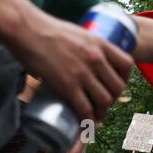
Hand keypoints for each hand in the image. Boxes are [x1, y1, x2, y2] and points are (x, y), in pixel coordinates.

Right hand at [9, 11, 132, 123]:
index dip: (124, 78)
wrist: (25, 29)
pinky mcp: (68, 86)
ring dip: (102, 112)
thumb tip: (81, 61)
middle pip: (117, 87)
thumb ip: (84, 47)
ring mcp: (83, 73)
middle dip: (113, 99)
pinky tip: (84, 123)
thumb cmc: (45, 29)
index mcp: (100, 43)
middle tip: (102, 102)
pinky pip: (85, 109)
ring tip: (94, 115)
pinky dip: (87, 120)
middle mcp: (96, 58)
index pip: (127, 64)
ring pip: (105, 101)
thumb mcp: (76, 33)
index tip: (116, 84)